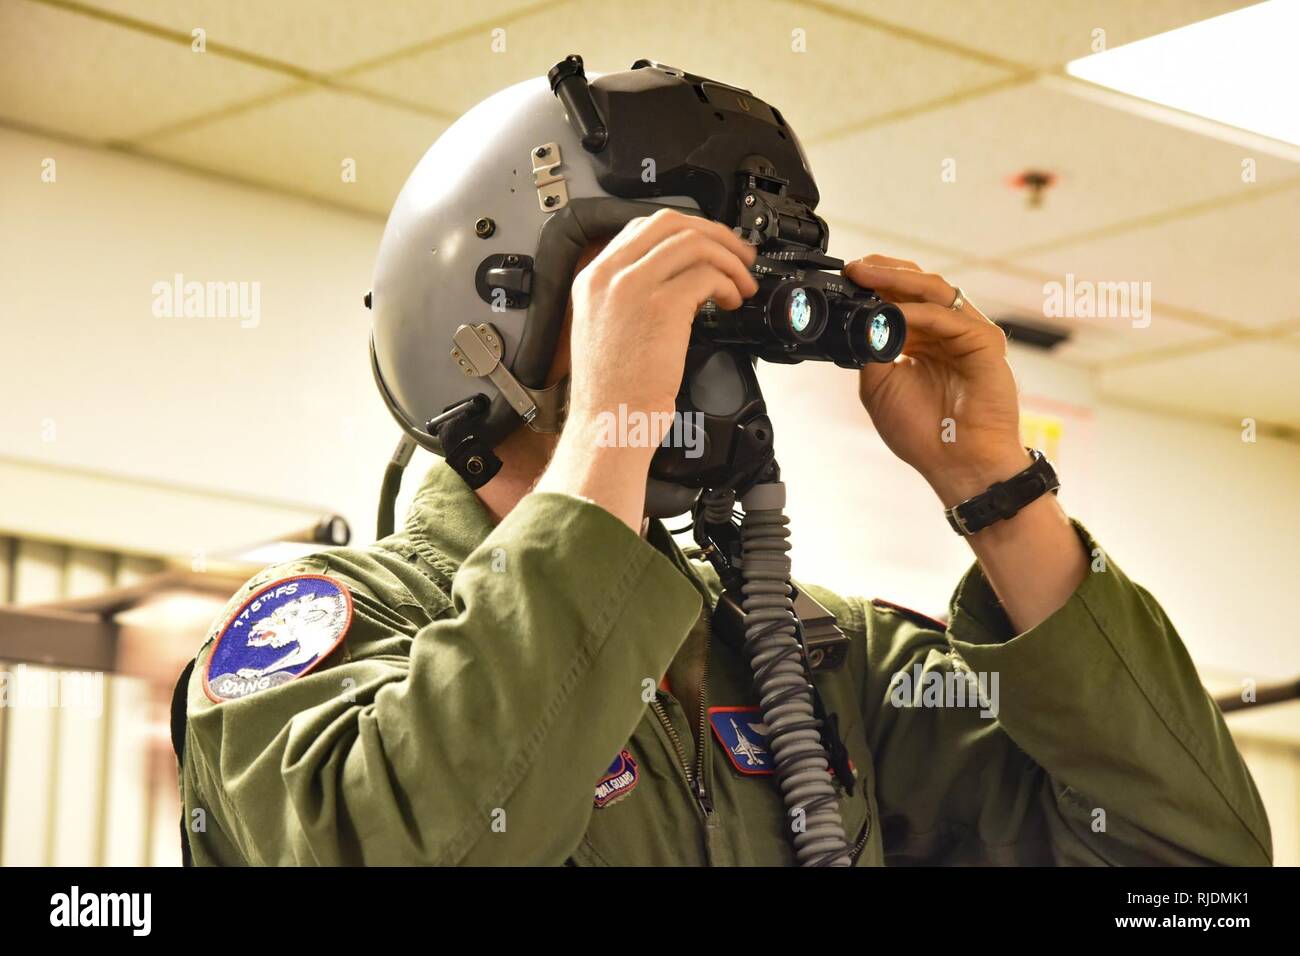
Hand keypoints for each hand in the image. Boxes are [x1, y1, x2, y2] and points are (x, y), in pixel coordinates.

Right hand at [537, 209, 756, 531]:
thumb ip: (630, 294)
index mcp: (593, 276)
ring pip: (694, 243)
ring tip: (741, 283)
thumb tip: (678, 277)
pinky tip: (731, 301)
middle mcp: (609, 274)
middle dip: (713, 234)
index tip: (710, 245)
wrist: (608, 421)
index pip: (643, 226)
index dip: (686, 230)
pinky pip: (706, 275)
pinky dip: (728, 283)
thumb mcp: (605, 327)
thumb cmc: (612, 389)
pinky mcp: (662, 306)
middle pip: (671, 223)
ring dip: (728, 259)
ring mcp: (633, 287)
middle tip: (737, 256)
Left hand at [845, 255, 1029, 506]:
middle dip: (883, 272)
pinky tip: (892, 313)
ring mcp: (967, 333)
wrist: (957, 464)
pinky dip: (917, 311)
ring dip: (897, 280)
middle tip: (854, 267)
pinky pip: (947, 317)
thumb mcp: (878, 386)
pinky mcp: (984, 341)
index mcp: (923, 339)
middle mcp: (946, 331)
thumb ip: (869, 350)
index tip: (844, 278)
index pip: (899, 298)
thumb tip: (854, 322)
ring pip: (933, 290)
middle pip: (917, 285)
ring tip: (866, 274)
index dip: (872, 285)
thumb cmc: (924, 433)